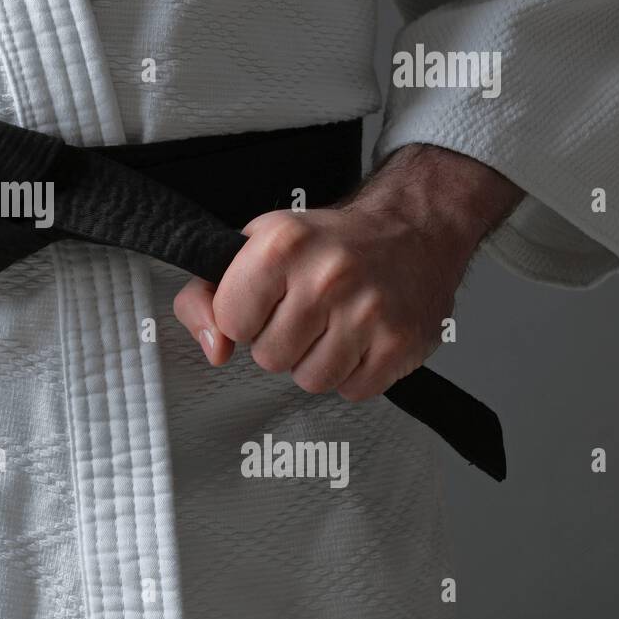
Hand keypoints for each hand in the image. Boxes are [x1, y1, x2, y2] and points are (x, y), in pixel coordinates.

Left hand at [172, 144, 522, 400]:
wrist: (411, 228)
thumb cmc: (327, 242)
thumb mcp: (254, 247)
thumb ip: (206, 295)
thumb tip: (214, 348)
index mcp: (282, 245)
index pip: (230, 322)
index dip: (243, 317)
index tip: (264, 301)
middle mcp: (326, 276)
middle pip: (270, 358)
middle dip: (282, 340)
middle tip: (306, 310)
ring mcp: (367, 311)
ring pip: (311, 380)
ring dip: (317, 360)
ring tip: (333, 323)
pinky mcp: (400, 343)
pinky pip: (353, 390)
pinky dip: (354, 372)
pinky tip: (360, 337)